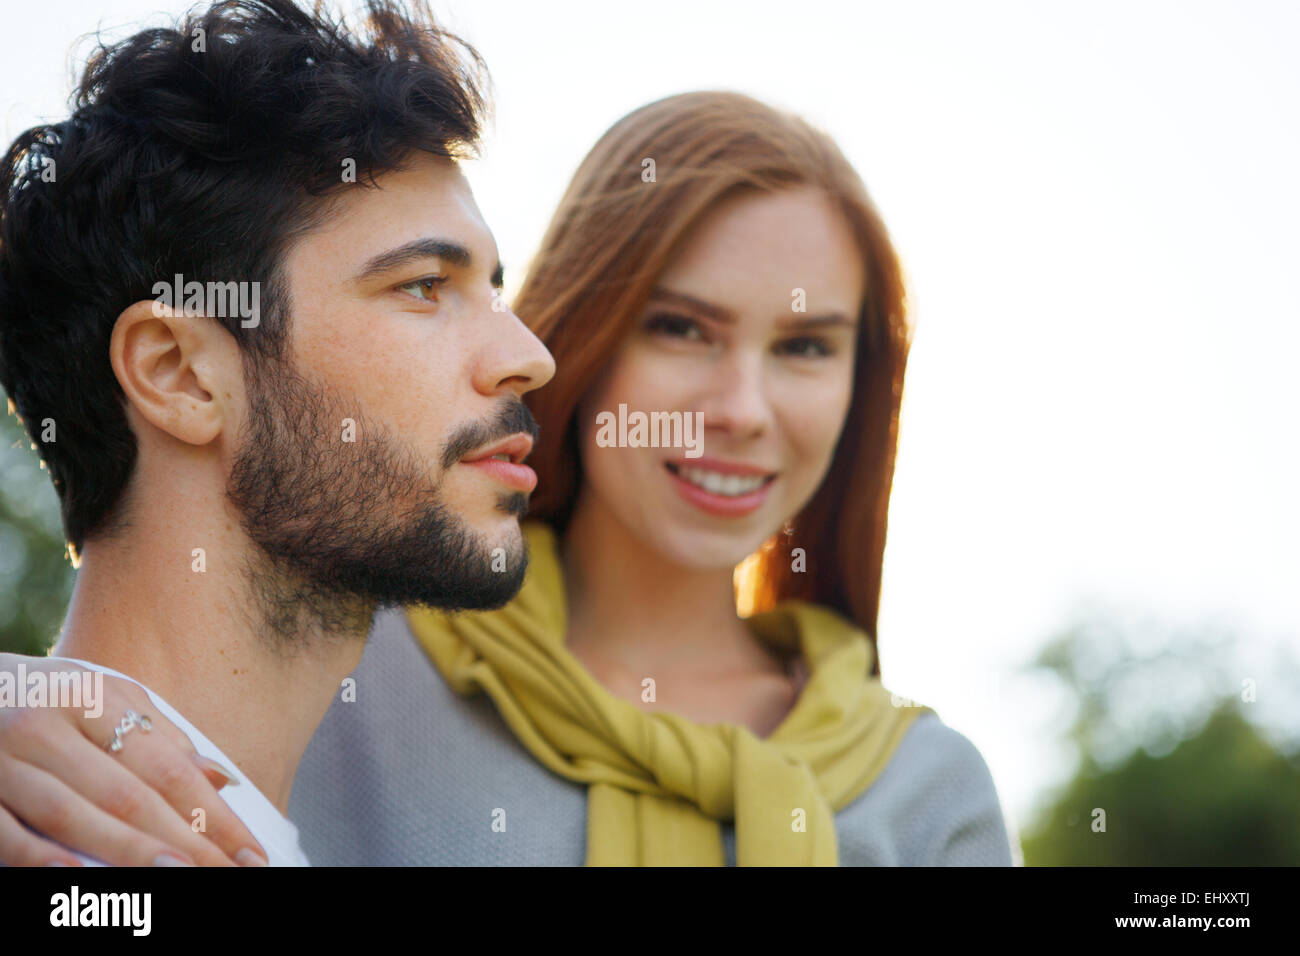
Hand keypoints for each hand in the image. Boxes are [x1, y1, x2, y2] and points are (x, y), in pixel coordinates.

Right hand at [0, 653, 267, 865]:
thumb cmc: (34, 698)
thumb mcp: (95, 696)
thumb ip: (155, 734)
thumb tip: (219, 779)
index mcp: (91, 697)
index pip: (166, 766)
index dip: (213, 813)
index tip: (252, 852)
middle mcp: (46, 725)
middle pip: (128, 794)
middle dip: (185, 842)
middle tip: (230, 876)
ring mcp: (2, 759)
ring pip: (73, 814)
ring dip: (129, 852)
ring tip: (181, 879)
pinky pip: (6, 832)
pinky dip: (40, 856)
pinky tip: (78, 878)